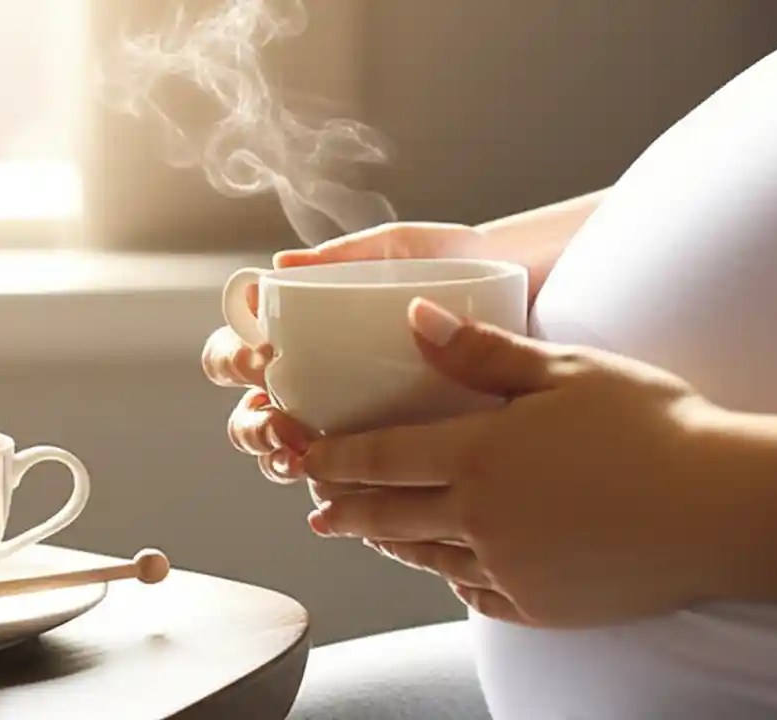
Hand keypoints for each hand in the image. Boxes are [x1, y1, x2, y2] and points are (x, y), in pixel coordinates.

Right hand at [201, 222, 503, 482]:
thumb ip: (349, 253)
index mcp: (308, 337)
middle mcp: (319, 388)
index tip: (262, 360)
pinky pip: (345, 494)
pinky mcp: (392, 463)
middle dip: (252, 426)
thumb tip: (280, 266)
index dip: (234, 360)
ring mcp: (351, 428)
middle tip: (281, 424)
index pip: (241, 353)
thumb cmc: (468, 266)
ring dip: (278, 463)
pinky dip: (333, 497)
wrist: (542, 298)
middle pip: (252, 416)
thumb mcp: (409, 249)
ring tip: (302, 457)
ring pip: (285, 460)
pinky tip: (343, 493)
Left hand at [304, 297, 726, 627]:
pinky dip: (452, 576)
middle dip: (344, 511)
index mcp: (478, 455)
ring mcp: (509, 568)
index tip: (304, 458)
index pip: (381, 458)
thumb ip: (482, 351)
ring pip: (428, 557)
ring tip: (371, 536)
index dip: (334, 459)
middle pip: (388, 516)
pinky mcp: (541, 605)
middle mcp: (480, 519)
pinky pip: (476, 593)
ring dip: (391, 544)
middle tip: (317, 511)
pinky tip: (448, 567)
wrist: (722, 507)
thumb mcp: (565, 369)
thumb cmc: (651, 426)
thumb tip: (414, 317)